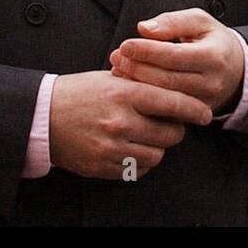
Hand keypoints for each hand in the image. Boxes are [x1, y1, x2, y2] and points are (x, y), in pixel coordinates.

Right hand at [47, 70, 213, 179]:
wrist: (42, 116)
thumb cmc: (79, 92)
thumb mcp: (110, 78)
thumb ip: (141, 84)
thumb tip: (174, 91)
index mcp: (124, 93)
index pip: (172, 102)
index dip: (194, 109)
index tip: (205, 113)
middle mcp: (120, 121)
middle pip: (170, 133)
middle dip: (175, 129)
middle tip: (170, 124)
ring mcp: (112, 147)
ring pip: (157, 154)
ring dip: (158, 146)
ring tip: (147, 136)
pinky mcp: (104, 166)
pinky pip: (138, 169)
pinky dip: (141, 161)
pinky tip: (132, 148)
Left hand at [108, 8, 245, 115]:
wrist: (236, 70)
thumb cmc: (212, 40)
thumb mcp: (199, 22)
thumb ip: (173, 22)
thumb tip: (144, 28)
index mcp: (213, 56)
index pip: (174, 55)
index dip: (147, 50)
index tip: (125, 44)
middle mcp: (211, 83)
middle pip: (166, 79)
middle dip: (137, 67)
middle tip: (116, 56)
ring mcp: (203, 103)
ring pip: (164, 97)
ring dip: (136, 83)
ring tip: (118, 68)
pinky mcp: (194, 115)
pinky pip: (165, 110)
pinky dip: (144, 98)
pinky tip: (129, 85)